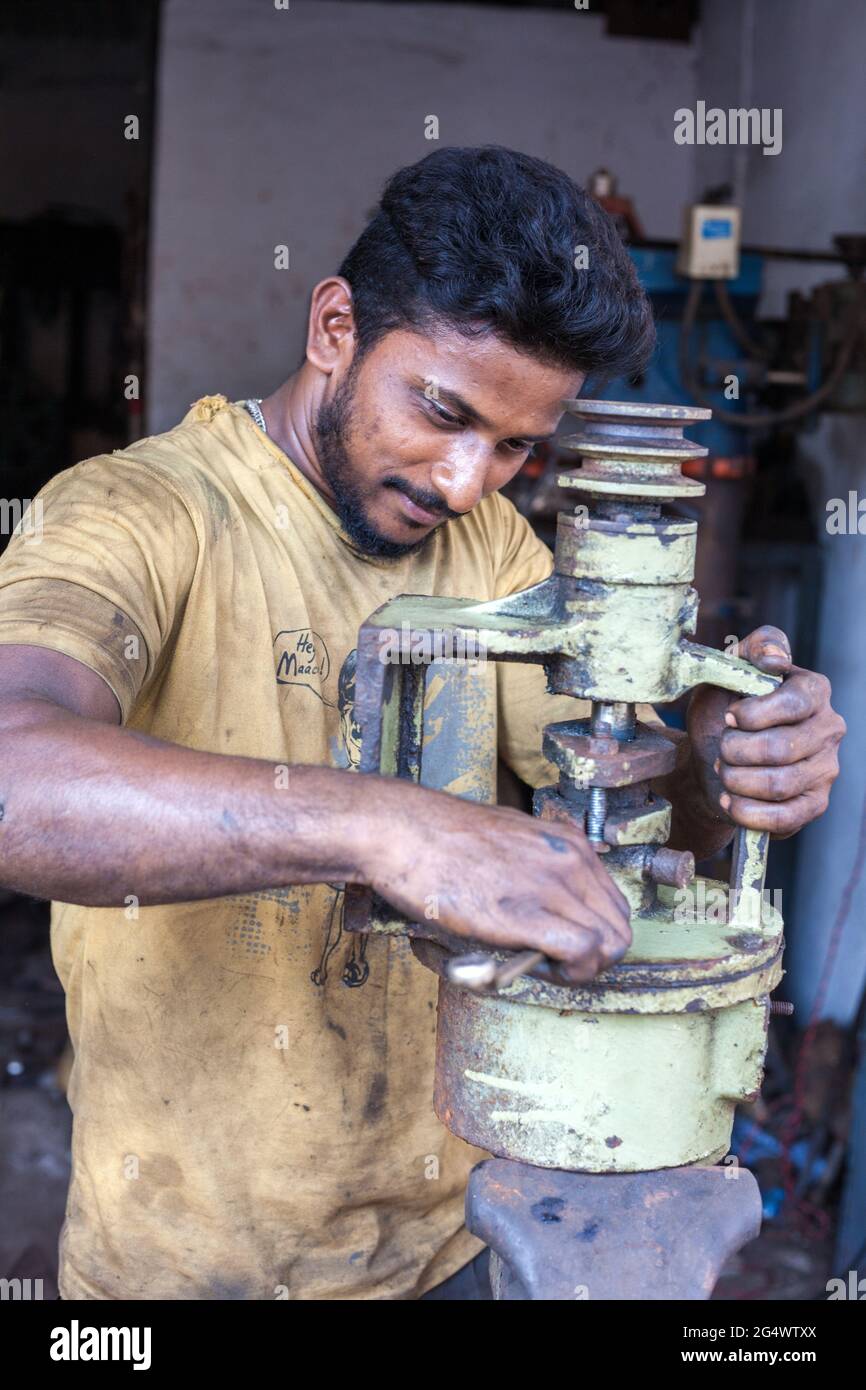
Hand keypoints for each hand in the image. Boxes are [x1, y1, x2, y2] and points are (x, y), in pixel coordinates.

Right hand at [366, 780, 631, 981]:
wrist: (404, 831)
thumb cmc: (441, 839)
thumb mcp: (509, 839)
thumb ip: (537, 867)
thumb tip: (542, 903)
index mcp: (568, 843)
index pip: (612, 904)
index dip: (592, 933)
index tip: (559, 943)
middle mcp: (570, 861)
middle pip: (619, 928)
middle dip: (593, 956)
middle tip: (553, 962)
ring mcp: (552, 886)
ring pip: (610, 945)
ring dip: (581, 968)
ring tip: (540, 964)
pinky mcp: (528, 914)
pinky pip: (583, 952)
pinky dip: (570, 972)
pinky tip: (536, 967)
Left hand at [688, 626, 844, 837]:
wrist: (711, 758)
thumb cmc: (723, 711)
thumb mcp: (728, 671)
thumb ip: (753, 648)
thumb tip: (774, 657)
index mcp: (814, 690)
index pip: (793, 703)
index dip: (752, 715)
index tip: (728, 718)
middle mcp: (829, 728)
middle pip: (781, 748)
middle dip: (736, 752)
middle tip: (721, 750)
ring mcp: (827, 769)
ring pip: (778, 784)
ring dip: (736, 780)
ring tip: (723, 772)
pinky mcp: (815, 805)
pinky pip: (785, 817)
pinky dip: (748, 812)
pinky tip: (730, 800)